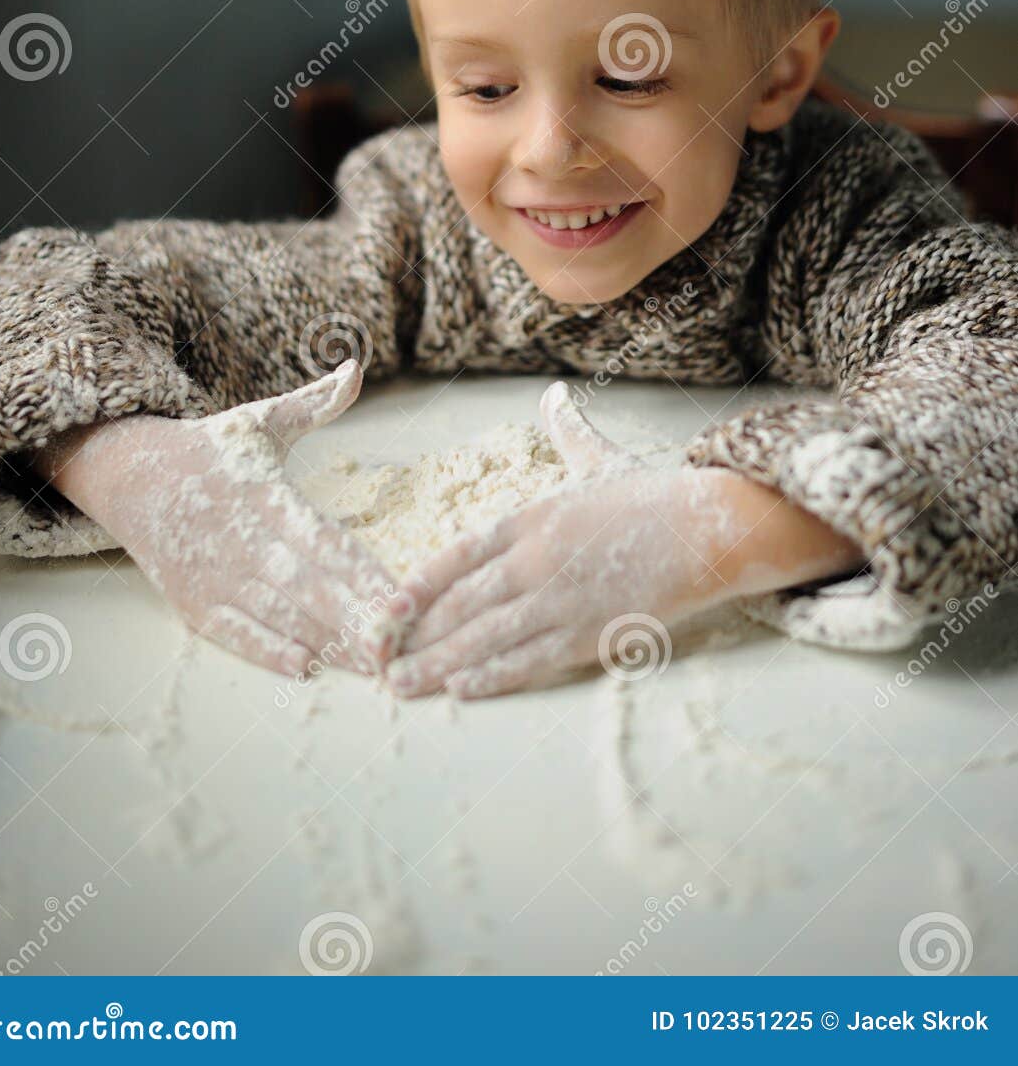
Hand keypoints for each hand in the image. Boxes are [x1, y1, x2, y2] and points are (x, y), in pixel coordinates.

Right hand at [33, 360, 421, 677]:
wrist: (129, 475)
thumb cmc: (212, 448)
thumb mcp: (261, 420)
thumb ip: (314, 403)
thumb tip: (356, 369)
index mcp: (264, 495)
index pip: (325, 543)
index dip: (364, 575)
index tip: (404, 600)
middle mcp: (240, 540)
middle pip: (309, 589)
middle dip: (355, 620)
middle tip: (400, 647)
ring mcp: (214, 577)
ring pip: (279, 617)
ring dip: (327, 644)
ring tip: (374, 666)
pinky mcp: (193, 603)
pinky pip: (235, 633)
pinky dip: (266, 651)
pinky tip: (305, 667)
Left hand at [385, 381, 733, 699]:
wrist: (708, 530)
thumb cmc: (653, 496)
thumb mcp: (599, 461)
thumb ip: (567, 434)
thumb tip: (554, 396)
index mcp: (533, 518)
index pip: (459, 554)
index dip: (418, 584)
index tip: (385, 608)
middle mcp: (537, 560)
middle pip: (462, 604)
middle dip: (416, 636)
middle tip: (378, 661)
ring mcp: (561, 601)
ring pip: (487, 638)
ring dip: (440, 664)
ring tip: (403, 685)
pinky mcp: (589, 634)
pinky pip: (529, 660)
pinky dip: (492, 676)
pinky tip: (460, 690)